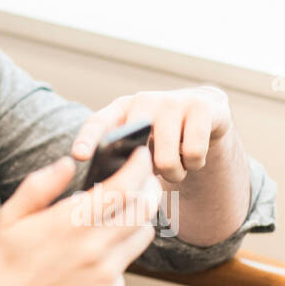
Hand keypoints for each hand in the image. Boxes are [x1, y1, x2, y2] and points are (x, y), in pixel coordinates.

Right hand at [0, 148, 161, 285]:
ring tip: (121, 215)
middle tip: (144, 180)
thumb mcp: (12, 214)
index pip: (122, 187)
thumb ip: (40, 184)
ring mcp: (106, 274)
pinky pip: (126, 267)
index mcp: (70, 222)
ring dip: (137, 220)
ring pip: (142, 237)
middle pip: (144, 210)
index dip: (138, 167)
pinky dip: (118, 255)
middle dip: (149, 189)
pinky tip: (96, 257)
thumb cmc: (8, 260)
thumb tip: (68, 162)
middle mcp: (94, 248)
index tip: (140, 155)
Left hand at [70, 86, 234, 183]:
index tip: (79, 156)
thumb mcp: (141, 144)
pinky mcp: (203, 107)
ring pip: (167, 158)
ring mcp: (174, 100)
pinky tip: (193, 156)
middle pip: (139, 152)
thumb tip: (110, 185)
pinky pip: (194, 153)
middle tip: (157, 174)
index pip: (98, 122)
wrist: (205, 115)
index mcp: (121, 109)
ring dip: (175, 174)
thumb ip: (124, 156)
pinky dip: (195, 164)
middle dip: (148, 174)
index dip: (87, 139)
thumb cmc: (163, 137)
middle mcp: (145, 100)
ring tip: (176, 166)